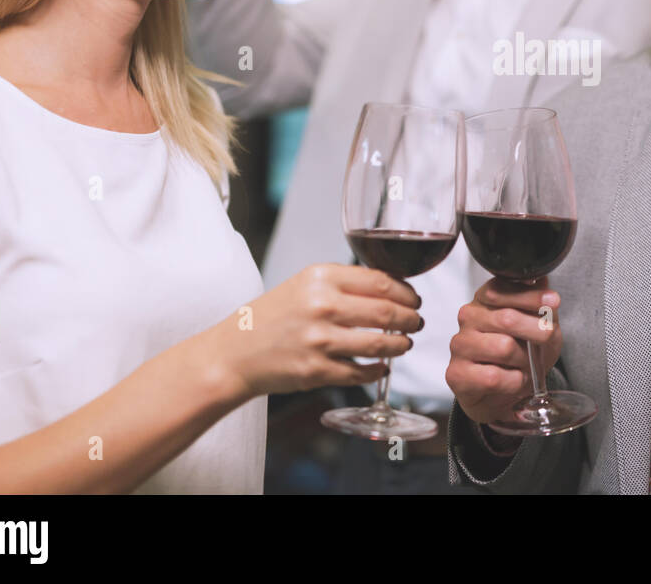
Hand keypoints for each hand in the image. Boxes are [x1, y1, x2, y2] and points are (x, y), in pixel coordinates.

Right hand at [207, 263, 421, 399]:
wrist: (234, 353)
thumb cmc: (271, 317)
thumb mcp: (303, 284)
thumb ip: (343, 283)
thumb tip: (390, 289)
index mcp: (321, 277)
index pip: (381, 281)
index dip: (406, 293)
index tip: (414, 299)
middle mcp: (322, 306)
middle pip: (388, 312)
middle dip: (411, 319)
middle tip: (416, 322)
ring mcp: (320, 340)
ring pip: (381, 344)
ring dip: (400, 345)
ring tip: (404, 344)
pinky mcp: (317, 370)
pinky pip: (362, 372)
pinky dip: (378, 370)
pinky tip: (382, 366)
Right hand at [446, 278, 562, 424]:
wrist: (507, 392)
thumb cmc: (522, 353)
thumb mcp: (539, 325)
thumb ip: (541, 306)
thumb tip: (546, 289)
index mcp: (485, 298)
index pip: (504, 289)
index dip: (531, 296)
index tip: (553, 302)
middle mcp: (469, 317)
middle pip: (507, 319)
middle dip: (536, 331)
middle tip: (545, 339)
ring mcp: (460, 344)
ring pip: (503, 348)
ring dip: (524, 360)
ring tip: (526, 365)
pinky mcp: (457, 373)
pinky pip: (493, 377)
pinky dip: (513, 381)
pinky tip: (513, 379)